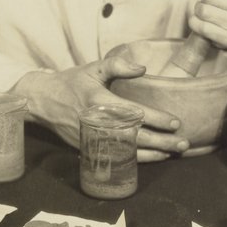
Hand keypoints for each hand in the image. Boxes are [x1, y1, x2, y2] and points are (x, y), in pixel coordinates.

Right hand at [13, 54, 188, 162]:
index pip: (133, 112)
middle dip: (162, 141)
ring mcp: (92, 138)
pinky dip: (137, 160)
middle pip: (135, 136)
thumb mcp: (93, 68)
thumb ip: (118, 66)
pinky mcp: (87, 148)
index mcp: (99, 100)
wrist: (43, 101)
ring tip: (174, 153)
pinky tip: (153, 158)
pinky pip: (116, 157)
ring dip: (153, 153)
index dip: (156, 119)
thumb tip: (143, 68)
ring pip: (127, 151)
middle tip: (183, 143)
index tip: (176, 122)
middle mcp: (96, 121)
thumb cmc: (72, 82)